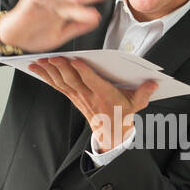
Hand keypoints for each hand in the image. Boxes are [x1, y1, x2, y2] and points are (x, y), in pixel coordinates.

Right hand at [0, 0, 107, 53]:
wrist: (13, 39)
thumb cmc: (35, 36)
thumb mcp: (60, 35)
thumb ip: (77, 27)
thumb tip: (96, 21)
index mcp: (63, 12)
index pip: (79, 6)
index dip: (91, 4)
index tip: (105, 1)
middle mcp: (55, 5)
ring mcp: (43, 2)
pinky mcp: (29, 1)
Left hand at [28, 57, 157, 150]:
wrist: (111, 131)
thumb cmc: (122, 114)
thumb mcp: (137, 105)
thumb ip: (144, 93)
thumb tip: (153, 83)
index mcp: (104, 95)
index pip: (92, 82)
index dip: (83, 71)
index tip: (75, 60)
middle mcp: (88, 96)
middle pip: (72, 80)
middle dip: (61, 69)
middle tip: (52, 57)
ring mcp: (78, 97)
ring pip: (61, 82)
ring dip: (49, 72)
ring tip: (38, 61)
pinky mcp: (72, 97)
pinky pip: (57, 85)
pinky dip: (46, 76)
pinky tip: (37, 68)